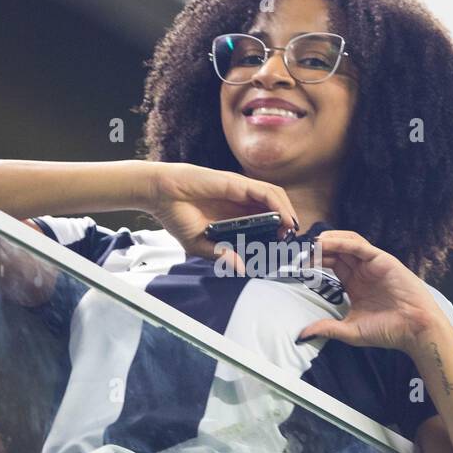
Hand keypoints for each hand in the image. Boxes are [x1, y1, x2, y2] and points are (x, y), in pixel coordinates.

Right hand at [147, 162, 300, 269]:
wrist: (160, 196)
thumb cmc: (177, 217)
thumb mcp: (199, 244)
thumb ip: (220, 254)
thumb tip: (241, 269)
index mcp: (233, 215)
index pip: (263, 220)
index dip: (276, 232)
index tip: (282, 247)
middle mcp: (240, 202)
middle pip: (274, 208)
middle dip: (286, 224)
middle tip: (290, 241)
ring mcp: (241, 191)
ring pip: (275, 198)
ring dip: (288, 213)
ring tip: (291, 231)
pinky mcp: (238, 183)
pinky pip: (266, 192)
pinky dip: (279, 205)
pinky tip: (284, 220)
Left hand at [294, 230, 442, 352]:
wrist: (414, 329)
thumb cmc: (388, 330)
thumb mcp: (350, 330)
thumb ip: (327, 328)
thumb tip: (302, 335)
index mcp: (354, 284)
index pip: (331, 264)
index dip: (314, 261)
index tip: (297, 264)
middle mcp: (362, 271)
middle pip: (336, 251)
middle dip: (317, 249)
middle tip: (299, 252)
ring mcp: (372, 264)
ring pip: (347, 243)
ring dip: (328, 241)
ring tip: (311, 244)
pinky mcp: (382, 259)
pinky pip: (359, 246)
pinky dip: (342, 242)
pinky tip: (326, 242)